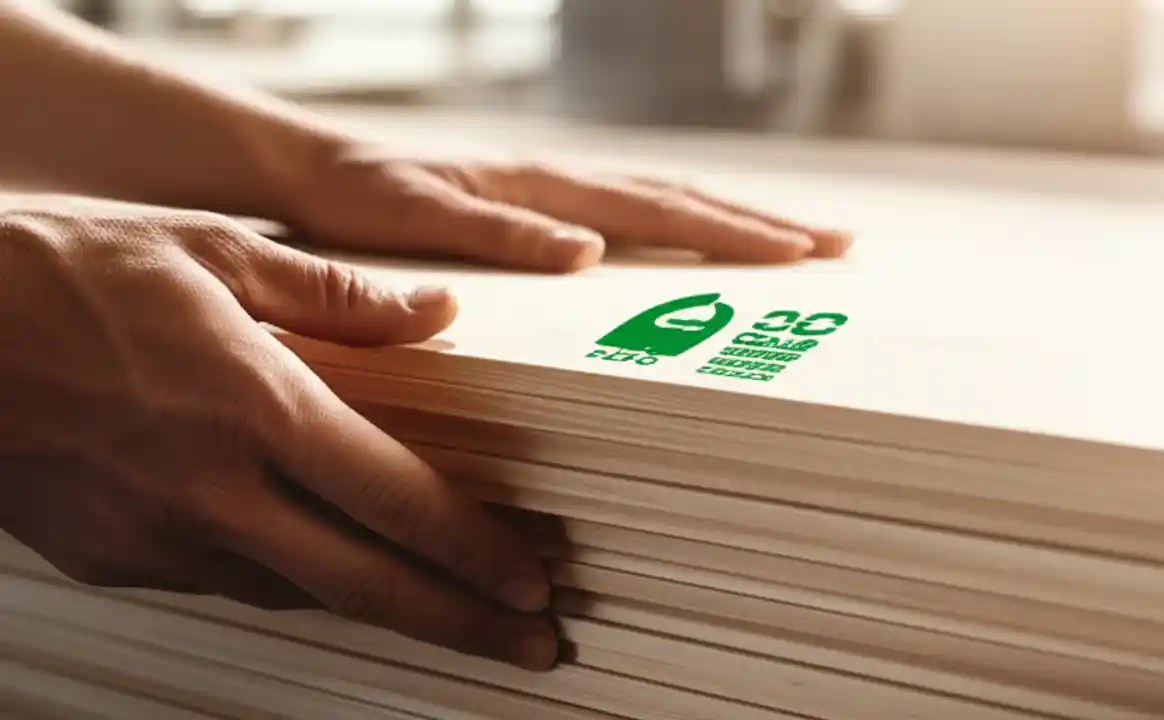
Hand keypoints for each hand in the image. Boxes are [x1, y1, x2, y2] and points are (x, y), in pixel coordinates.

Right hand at [0, 194, 556, 669]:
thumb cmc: (55, 274)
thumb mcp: (211, 251)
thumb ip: (337, 295)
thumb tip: (437, 312)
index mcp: (249, 405)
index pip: (394, 499)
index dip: (475, 550)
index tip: (534, 580)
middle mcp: (210, 488)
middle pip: (365, 583)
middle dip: (463, 622)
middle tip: (534, 646)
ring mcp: (157, 537)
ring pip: (300, 593)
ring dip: (382, 606)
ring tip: (449, 610)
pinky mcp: (114, 559)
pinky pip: (230, 581)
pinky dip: (294, 579)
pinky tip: (327, 564)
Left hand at [286, 144, 852, 272]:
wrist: (313, 172)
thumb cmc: (357, 198)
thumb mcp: (417, 216)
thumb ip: (500, 235)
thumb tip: (588, 252)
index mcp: (542, 186)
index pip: (658, 210)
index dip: (732, 232)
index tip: (800, 252)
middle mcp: (560, 184)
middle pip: (682, 198)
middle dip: (762, 222)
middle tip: (837, 244)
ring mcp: (555, 194)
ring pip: (664, 202)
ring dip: (734, 219)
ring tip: (796, 240)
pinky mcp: (541, 209)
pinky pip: (631, 214)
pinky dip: (683, 226)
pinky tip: (701, 244)